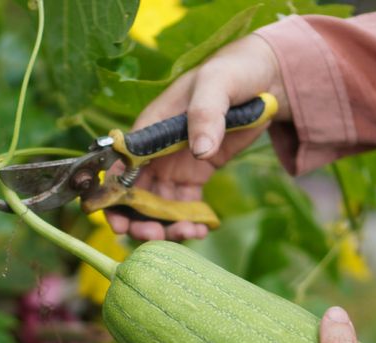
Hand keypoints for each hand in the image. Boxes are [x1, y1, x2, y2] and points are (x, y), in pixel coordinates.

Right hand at [106, 34, 290, 241]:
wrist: (261, 80)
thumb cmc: (231, 74)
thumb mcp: (217, 85)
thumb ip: (206, 114)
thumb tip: (200, 152)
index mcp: (149, 130)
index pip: (120, 167)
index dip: (113, 197)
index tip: (118, 222)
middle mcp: (156, 153)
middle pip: (135, 195)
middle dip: (139, 220)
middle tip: (155, 236)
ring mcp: (175, 167)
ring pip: (159, 207)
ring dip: (166, 226)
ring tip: (189, 233)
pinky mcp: (196, 177)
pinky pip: (186, 207)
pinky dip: (190, 222)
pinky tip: (202, 230)